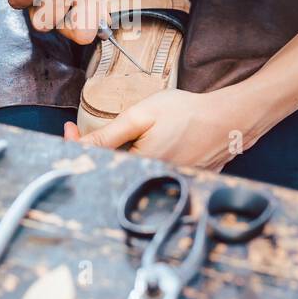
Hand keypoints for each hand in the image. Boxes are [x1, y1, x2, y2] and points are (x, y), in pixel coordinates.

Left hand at [67, 88, 258, 171]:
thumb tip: (79, 146)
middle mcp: (151, 181)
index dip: (77, 145)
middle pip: (113, 170)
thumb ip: (109, 134)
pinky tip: (148, 146)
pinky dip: (141, 161)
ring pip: (131, 173)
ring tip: (121, 139)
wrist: (229, 119)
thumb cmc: (187, 112)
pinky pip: (151, 175)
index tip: (68, 129)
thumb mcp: (142, 115)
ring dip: (119, 156)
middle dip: (97, 150)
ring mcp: (167, 185)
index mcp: (138, 166)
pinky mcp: (180, 183)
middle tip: (86, 130)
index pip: (97, 161)